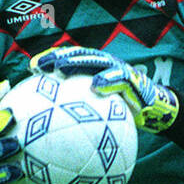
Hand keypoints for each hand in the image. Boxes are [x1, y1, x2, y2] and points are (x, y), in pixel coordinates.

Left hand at [30, 45, 178, 133]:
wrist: (152, 109)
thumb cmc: (121, 110)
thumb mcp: (99, 109)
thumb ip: (81, 109)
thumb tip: (53, 127)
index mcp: (94, 69)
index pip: (69, 60)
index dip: (51, 60)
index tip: (31, 68)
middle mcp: (104, 65)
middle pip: (77, 56)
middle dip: (58, 57)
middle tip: (40, 66)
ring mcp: (118, 70)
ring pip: (95, 61)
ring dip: (77, 62)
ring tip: (61, 68)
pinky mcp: (132, 80)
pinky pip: (119, 78)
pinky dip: (108, 80)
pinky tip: (96, 85)